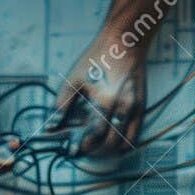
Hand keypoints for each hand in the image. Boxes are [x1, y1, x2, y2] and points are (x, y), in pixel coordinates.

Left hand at [52, 36, 147, 157]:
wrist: (123, 43)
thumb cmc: (96, 59)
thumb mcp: (73, 79)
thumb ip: (61, 105)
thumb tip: (52, 127)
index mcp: (104, 100)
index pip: (94, 135)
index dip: (82, 147)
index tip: (72, 150)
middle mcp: (122, 108)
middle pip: (109, 143)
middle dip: (94, 151)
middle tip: (82, 149)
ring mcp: (135, 109)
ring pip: (123, 143)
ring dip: (109, 150)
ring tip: (96, 147)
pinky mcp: (142, 108)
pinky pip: (135, 135)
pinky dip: (123, 144)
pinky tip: (111, 141)